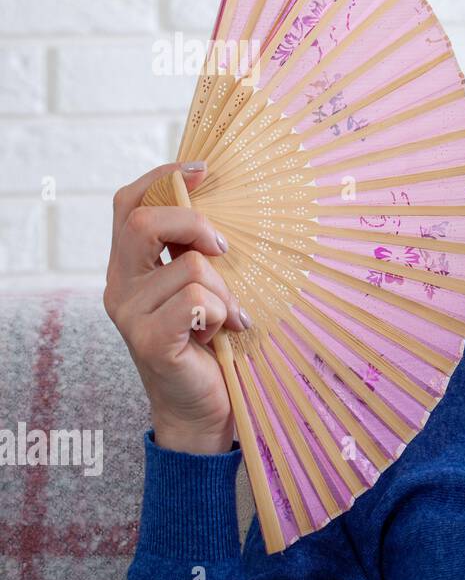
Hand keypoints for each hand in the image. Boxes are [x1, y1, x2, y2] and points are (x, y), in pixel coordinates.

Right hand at [102, 160, 249, 453]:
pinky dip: (223, 312)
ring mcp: (130, 314)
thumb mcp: (205, 287)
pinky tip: (226, 331)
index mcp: (131, 266)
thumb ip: (199, 252)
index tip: (205, 170)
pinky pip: (196, 302)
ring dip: (226, 290)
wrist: (202, 409)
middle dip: (195, 225)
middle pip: (143, 222)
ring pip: (189, 267)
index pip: (129, 204)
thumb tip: (227, 205)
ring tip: (230, 316)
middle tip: (225, 249)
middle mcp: (121, 285)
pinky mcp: (150, 341)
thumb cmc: (211, 343)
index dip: (163, 177)